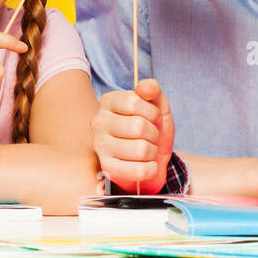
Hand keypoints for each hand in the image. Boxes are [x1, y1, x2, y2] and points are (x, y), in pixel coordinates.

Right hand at [91, 78, 174, 194]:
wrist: (153, 159)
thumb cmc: (152, 129)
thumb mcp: (158, 106)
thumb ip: (153, 90)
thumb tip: (144, 87)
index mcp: (108, 101)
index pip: (134, 101)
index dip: (152, 112)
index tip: (152, 117)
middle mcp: (99, 122)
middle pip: (138, 126)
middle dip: (154, 133)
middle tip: (150, 136)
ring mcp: (100, 146)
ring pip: (141, 149)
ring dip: (152, 151)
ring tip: (146, 150)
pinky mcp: (107, 169)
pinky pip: (139, 170)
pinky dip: (151, 168)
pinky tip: (144, 164)